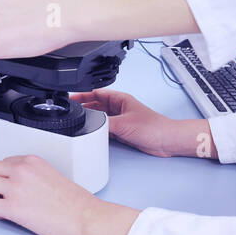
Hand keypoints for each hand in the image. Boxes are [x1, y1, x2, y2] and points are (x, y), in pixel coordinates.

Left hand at [0, 155, 139, 234]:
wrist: (86, 217)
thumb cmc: (76, 202)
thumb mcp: (52, 175)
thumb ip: (33, 175)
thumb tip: (21, 184)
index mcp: (33, 161)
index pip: (4, 161)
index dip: (5, 176)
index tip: (12, 185)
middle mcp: (22, 170)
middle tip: (3, 194)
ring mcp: (16, 188)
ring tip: (2, 204)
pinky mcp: (12, 207)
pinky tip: (3, 215)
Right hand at [71, 89, 194, 158]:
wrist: (165, 141)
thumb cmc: (152, 127)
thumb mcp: (124, 124)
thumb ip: (105, 124)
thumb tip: (91, 124)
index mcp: (120, 99)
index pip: (97, 93)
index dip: (83, 94)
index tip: (71, 98)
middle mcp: (119, 107)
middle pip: (96, 105)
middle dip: (84, 107)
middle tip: (70, 111)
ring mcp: (120, 119)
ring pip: (100, 117)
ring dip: (91, 119)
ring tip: (78, 122)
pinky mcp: (122, 131)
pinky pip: (105, 129)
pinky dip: (98, 130)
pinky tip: (92, 133)